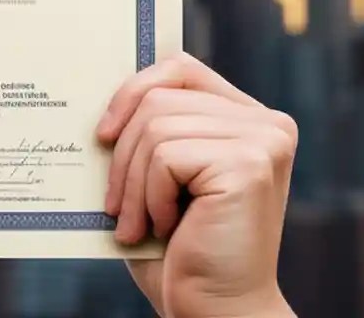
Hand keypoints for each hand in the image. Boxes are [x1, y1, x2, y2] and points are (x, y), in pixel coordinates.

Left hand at [97, 53, 297, 317]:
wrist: (214, 310)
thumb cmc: (180, 248)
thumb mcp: (161, 177)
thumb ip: (150, 129)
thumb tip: (95, 88)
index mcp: (248, 118)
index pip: (179, 69)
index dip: (132, 90)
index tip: (103, 134)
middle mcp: (267, 123)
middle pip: (158, 98)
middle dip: (122, 154)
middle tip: (114, 205)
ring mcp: (263, 140)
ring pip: (156, 126)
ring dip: (132, 183)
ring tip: (135, 223)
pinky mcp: (250, 164)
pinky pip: (166, 156)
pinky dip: (150, 196)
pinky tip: (166, 227)